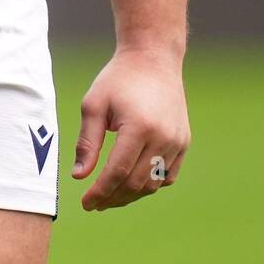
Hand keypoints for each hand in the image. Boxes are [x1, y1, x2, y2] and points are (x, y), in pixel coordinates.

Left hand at [71, 47, 189, 210]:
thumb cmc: (118, 79)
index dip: (101, 192)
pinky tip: (132, 184)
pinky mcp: (184, 142)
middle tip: (94, 204)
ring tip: (110, 197)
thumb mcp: (94, 104)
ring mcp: (177, 141)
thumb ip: (87, 142)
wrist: (153, 59)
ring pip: (153, 184)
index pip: (118, 172)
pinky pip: (167, 176)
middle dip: (113, 198)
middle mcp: (163, 137)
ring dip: (130, 195)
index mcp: (138, 126)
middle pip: (136, 183)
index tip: (86, 204)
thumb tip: (79, 177)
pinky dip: (150, 185)